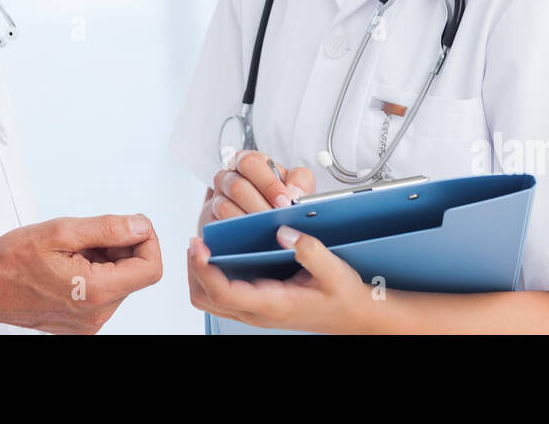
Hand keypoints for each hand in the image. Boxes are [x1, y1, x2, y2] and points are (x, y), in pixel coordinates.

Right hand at [0, 214, 161, 333]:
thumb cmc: (13, 260)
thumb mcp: (61, 231)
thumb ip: (108, 228)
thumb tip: (141, 226)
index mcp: (96, 292)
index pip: (151, 268)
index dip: (147, 240)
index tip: (129, 225)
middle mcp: (97, 314)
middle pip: (136, 274)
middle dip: (122, 247)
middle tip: (90, 235)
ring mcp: (89, 323)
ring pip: (120, 282)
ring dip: (107, 259)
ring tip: (74, 251)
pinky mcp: (81, 324)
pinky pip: (104, 294)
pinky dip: (96, 273)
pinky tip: (70, 265)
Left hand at [188, 225, 370, 333]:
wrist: (354, 316)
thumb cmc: (343, 296)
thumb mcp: (334, 270)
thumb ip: (309, 250)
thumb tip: (283, 231)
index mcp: (273, 304)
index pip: (224, 292)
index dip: (205, 269)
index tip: (199, 245)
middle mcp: (258, 312)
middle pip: (206, 299)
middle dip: (194, 271)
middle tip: (196, 242)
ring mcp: (255, 312)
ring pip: (210, 301)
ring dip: (199, 275)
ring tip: (202, 247)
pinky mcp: (257, 306)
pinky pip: (221, 297)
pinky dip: (211, 278)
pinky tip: (219, 256)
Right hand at [198, 150, 315, 233]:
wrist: (261, 219)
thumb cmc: (279, 197)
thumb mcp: (295, 183)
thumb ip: (300, 182)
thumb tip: (294, 194)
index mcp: (248, 163)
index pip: (251, 163)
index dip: (268, 184)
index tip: (285, 202)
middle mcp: (228, 178)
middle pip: (236, 187)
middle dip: (259, 206)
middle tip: (277, 221)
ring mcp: (216, 200)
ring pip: (225, 208)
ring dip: (247, 223)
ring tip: (267, 233)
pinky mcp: (210, 223)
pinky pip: (217, 229)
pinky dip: (234, 236)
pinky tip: (252, 243)